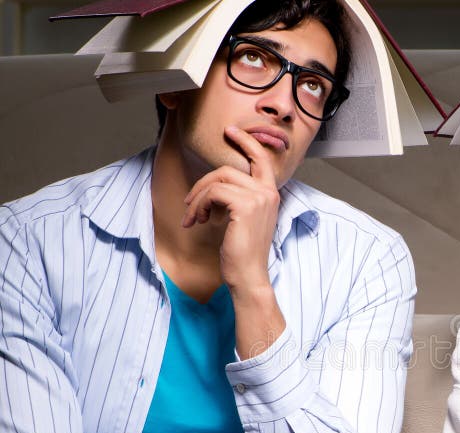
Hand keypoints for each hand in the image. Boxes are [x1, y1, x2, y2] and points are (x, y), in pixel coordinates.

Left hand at [182, 125, 279, 293]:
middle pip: (227, 170)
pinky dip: (198, 206)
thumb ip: (238, 198)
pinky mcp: (245, 206)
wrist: (248, 275)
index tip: (230, 131)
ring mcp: (259, 198)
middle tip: (189, 203)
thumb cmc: (243, 252)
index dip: (245, 141)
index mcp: (270, 194)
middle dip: (202, 184)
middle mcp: (268, 192)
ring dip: (197, 199)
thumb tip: (215, 187)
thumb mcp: (243, 219)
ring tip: (192, 218)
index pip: (261, 158)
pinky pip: (213, 193)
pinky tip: (196, 221)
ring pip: (217, 182)